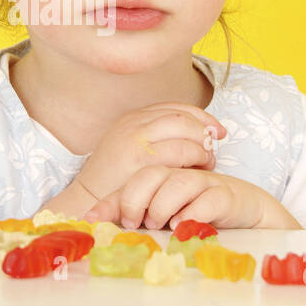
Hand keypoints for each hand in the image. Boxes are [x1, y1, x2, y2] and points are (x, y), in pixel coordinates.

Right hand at [74, 103, 227, 205]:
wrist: (88, 198)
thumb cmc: (114, 180)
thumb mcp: (130, 149)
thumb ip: (155, 139)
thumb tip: (194, 136)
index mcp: (133, 117)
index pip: (176, 108)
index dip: (201, 117)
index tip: (217, 131)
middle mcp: (134, 122)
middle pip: (182, 116)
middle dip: (204, 130)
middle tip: (213, 148)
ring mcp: (136, 138)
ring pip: (184, 131)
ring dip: (201, 146)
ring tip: (206, 162)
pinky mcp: (140, 158)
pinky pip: (179, 151)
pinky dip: (194, 159)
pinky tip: (195, 171)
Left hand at [82, 165, 302, 230]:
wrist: (241, 209)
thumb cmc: (194, 210)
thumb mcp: (157, 213)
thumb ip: (126, 213)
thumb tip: (88, 218)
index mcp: (160, 177)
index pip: (133, 180)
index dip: (120, 201)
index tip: (113, 223)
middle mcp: (178, 175)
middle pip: (152, 175)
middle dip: (138, 201)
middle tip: (139, 223)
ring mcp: (202, 183)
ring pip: (177, 184)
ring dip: (164, 207)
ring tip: (162, 225)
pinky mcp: (224, 195)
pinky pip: (207, 199)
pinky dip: (193, 215)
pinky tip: (184, 227)